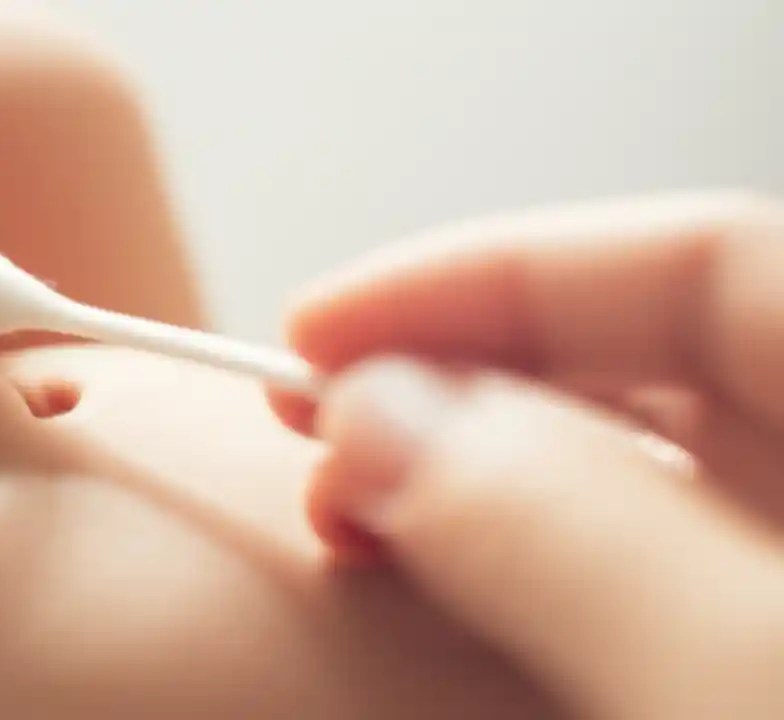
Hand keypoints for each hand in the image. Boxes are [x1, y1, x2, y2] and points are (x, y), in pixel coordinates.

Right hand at [275, 192, 783, 718]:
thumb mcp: (744, 683)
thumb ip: (573, 534)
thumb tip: (383, 416)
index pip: (699, 261)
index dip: (488, 274)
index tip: (315, 327)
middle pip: (645, 355)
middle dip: (456, 373)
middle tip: (310, 419)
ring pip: (620, 471)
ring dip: (461, 474)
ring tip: (345, 514)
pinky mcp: (750, 661)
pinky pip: (622, 573)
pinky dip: (509, 562)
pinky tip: (425, 570)